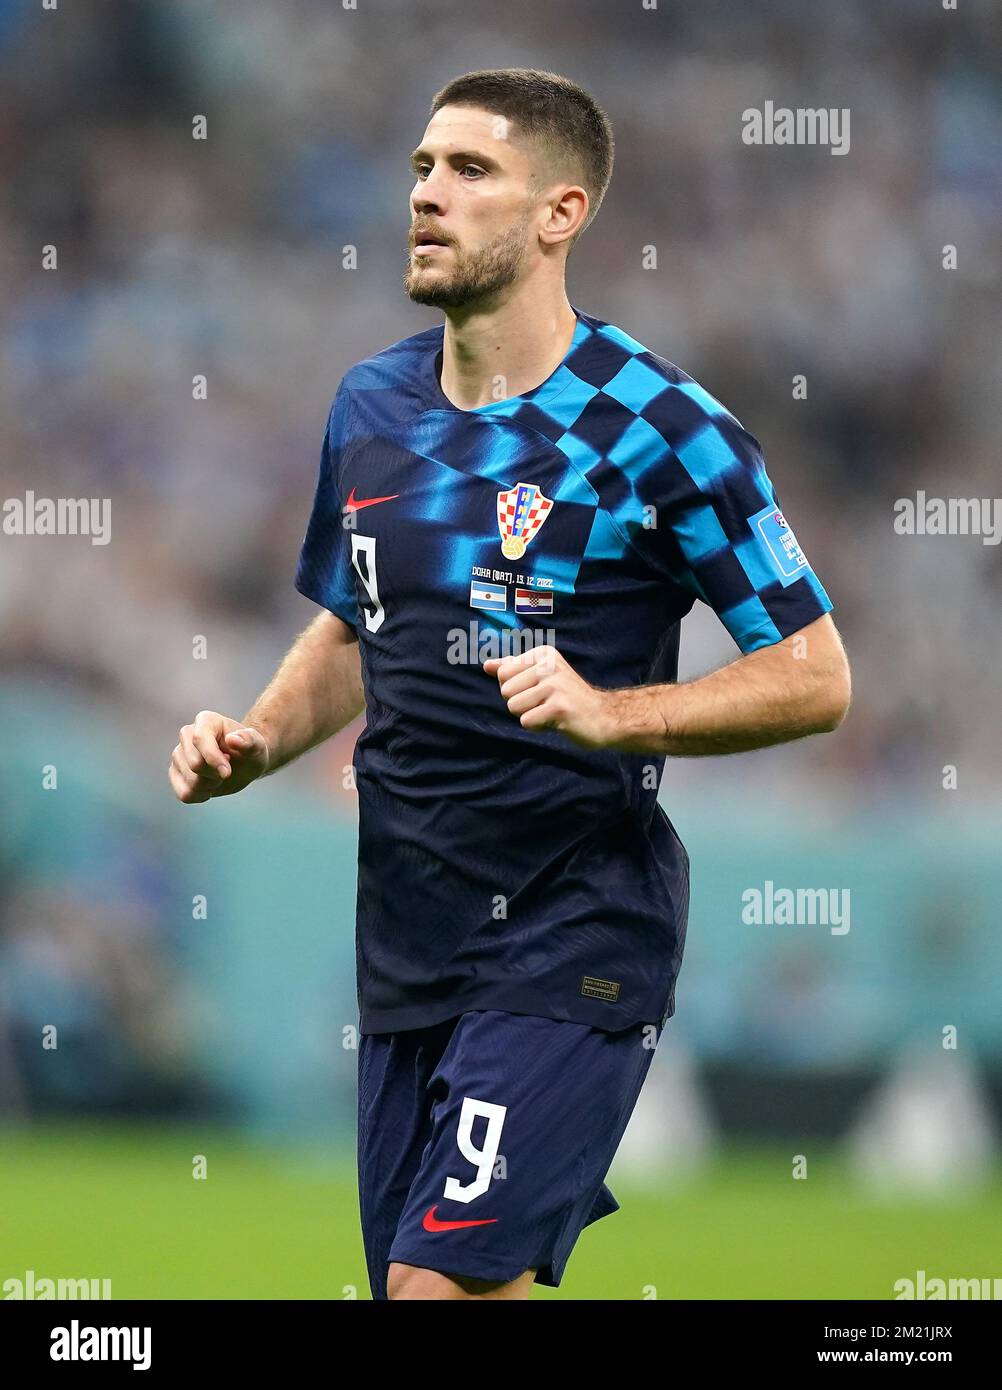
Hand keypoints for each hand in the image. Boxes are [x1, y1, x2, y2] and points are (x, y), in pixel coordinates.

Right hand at [169, 710, 269, 803]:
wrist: (245, 764)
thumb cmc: (250, 751)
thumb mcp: (257, 746)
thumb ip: (249, 741)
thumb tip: (232, 739)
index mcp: (206, 721)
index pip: (199, 740)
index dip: (213, 759)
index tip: (227, 772)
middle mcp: (187, 734)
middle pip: (195, 764)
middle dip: (215, 774)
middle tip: (227, 770)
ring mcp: (178, 754)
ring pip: (190, 782)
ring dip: (210, 786)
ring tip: (218, 776)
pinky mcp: (175, 772)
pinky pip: (184, 793)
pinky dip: (201, 796)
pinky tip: (210, 787)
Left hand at [483, 645, 614, 748]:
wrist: (603, 716)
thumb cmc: (567, 697)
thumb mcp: (540, 677)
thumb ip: (513, 669)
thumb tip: (486, 665)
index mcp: (542, 654)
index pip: (502, 673)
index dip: (515, 689)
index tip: (538, 690)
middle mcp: (549, 665)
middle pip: (505, 690)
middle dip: (520, 703)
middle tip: (545, 703)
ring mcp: (555, 685)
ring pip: (513, 706)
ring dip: (529, 715)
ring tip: (550, 711)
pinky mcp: (559, 707)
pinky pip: (526, 721)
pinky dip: (538, 727)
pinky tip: (556, 721)